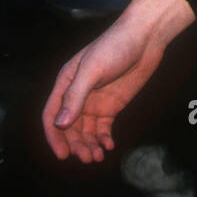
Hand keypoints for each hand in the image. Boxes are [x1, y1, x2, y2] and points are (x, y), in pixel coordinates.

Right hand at [42, 0, 194, 161]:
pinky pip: (103, 128)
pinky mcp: (112, 106)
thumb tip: (60, 124)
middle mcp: (77, 95)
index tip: (63, 155)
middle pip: (70, 128)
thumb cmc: (114, 47)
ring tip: (98, 156)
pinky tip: (109, 146)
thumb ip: (75, 96)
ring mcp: (95, 101)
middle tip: (87, 158)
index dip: (54, 136)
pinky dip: (104, 139)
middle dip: (76, 145)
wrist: (144, 38)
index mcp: (66, 83)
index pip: (52, 115)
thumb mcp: (92, 70)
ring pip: (86, 131)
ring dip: (89, 145)